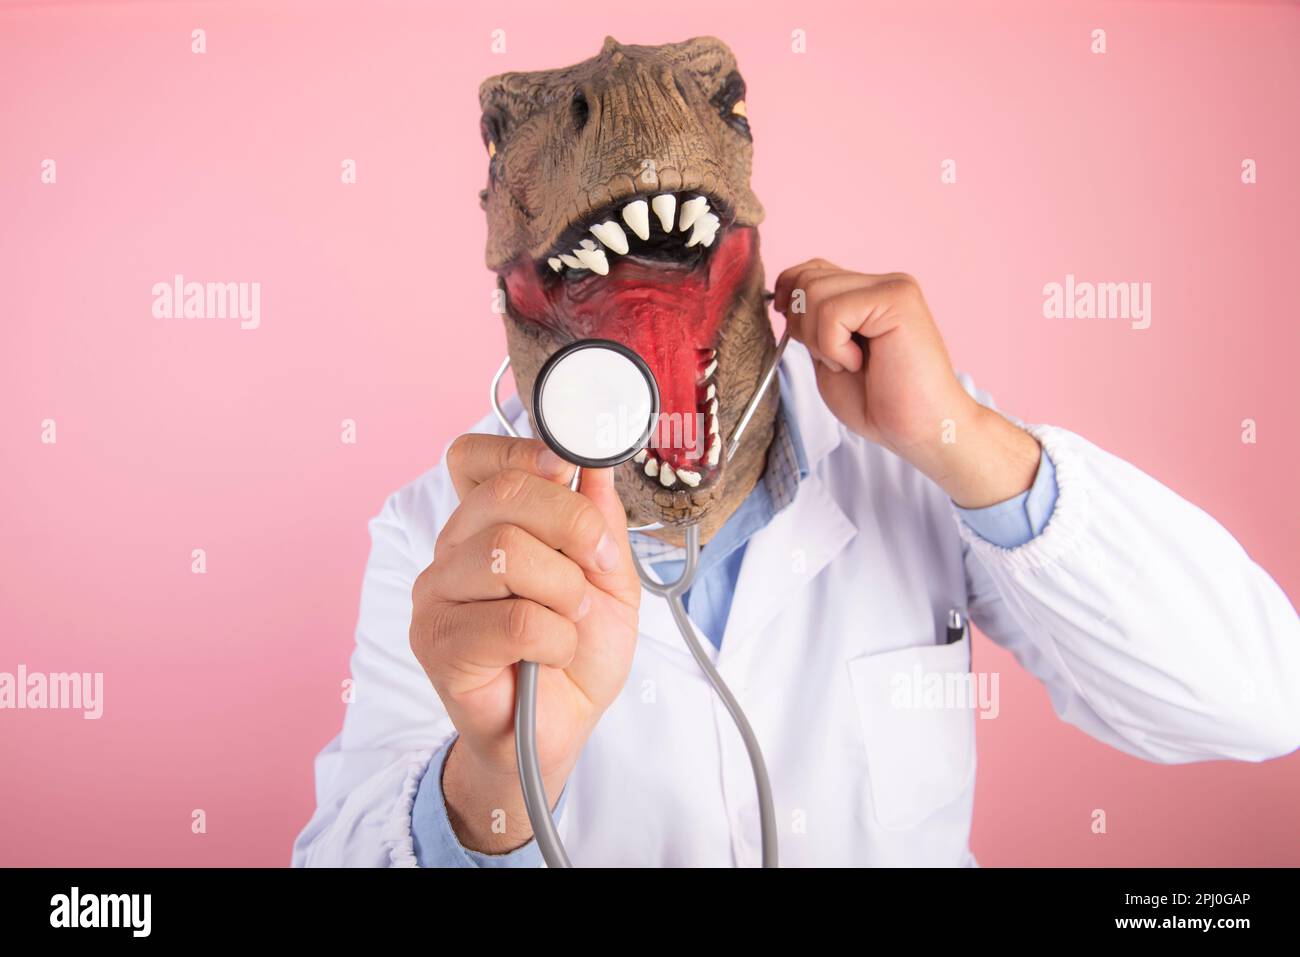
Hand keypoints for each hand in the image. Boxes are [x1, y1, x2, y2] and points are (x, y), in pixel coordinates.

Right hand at [409, 434, 639, 852]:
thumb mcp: (608, 577)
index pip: (473, 456)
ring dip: (566, 591)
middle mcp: (451, 552)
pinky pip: (513, 618)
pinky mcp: (438, 644)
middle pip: (505, 495)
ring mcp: (436, 596)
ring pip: (508, 553)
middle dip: (573, 524)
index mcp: (484, 525)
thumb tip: (591, 461)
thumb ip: (598, 519)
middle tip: (598, 564)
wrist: (560, 731)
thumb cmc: (575, 654)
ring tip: (570, 621)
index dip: (523, 451)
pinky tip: (551, 654)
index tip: (569, 470)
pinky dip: (555, 638)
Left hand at [772, 260, 1039, 507]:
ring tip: (850, 364)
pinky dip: (833, 347)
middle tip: (835, 360)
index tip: (797, 336)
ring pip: (814, 292)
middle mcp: (881, 282)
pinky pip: (833, 312)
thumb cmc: (877, 403)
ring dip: (819, 340)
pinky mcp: (898, 299)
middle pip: (806, 278)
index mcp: (866, 292)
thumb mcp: (827, 356)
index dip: (789, 298)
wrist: (919, 430)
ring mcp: (892, 287)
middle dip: (802, 326)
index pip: (809, 270)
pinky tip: (859, 363)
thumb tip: (784, 296)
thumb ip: (811, 323)